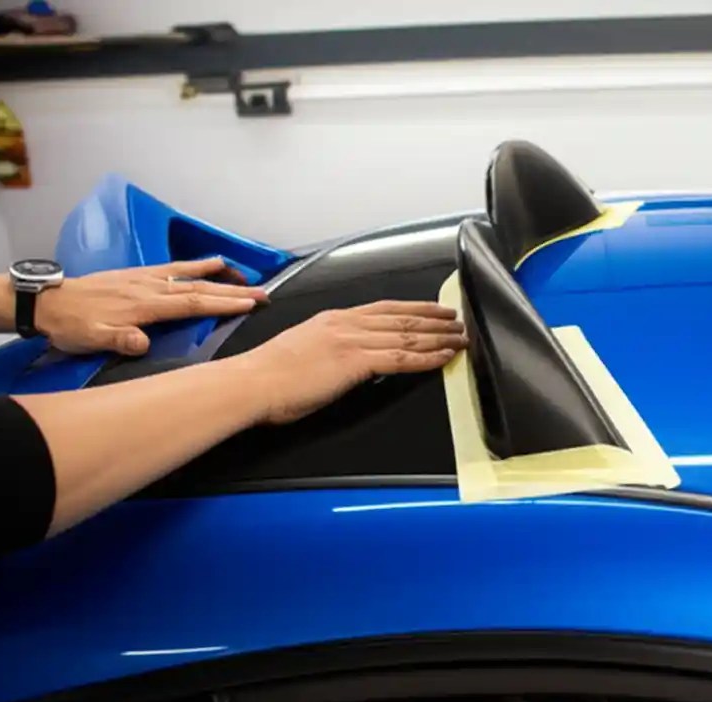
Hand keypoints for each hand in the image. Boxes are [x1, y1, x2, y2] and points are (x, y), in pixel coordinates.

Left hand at [36, 258, 268, 354]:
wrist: (44, 303)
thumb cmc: (71, 326)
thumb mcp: (91, 339)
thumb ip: (119, 340)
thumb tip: (144, 344)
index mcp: (144, 306)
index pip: (192, 304)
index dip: (223, 304)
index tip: (250, 304)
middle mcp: (150, 288)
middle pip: (199, 289)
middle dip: (233, 291)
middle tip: (263, 293)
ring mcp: (145, 279)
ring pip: (190, 276)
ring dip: (220, 276)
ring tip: (245, 275)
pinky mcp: (137, 275)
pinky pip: (174, 268)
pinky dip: (196, 265)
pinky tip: (211, 262)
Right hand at [230, 300, 466, 424]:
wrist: (251, 383)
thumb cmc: (268, 376)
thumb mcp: (303, 349)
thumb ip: (330, 348)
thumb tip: (346, 359)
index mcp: (333, 319)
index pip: (383, 308)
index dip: (413, 308)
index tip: (433, 310)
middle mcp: (346, 323)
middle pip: (401, 317)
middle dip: (434, 320)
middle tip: (458, 321)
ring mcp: (351, 340)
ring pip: (406, 335)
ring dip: (438, 337)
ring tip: (460, 339)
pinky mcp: (355, 362)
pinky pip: (401, 357)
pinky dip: (427, 357)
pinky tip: (444, 357)